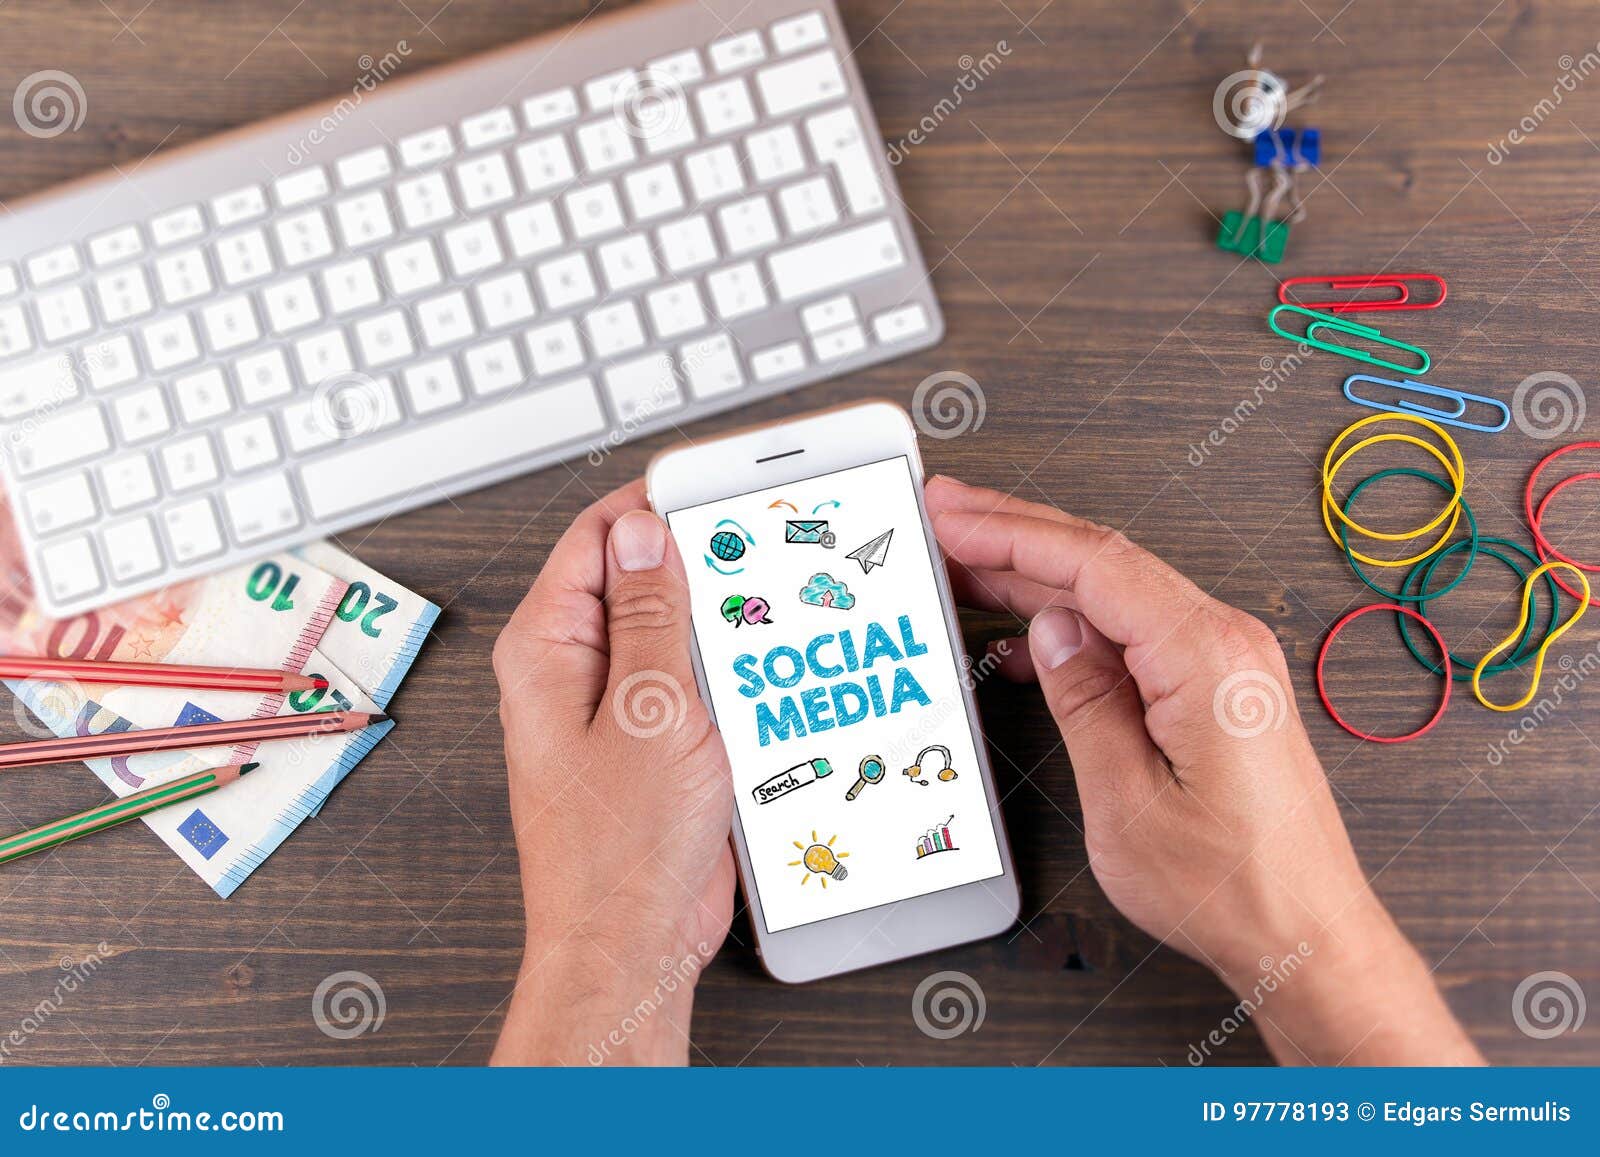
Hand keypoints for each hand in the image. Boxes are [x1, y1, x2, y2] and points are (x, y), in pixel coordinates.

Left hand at [490, 480, 734, 1065]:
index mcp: (547, 650)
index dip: (657, 507)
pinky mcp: (647, 740)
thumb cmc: (619, 854)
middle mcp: (570, 671)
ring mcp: (610, 706)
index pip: (596, 537)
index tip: (716, 492)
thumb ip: (650, 617)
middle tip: (759, 563)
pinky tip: (762, 680)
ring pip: (670, 631)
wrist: (631, 943)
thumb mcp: (650, 713)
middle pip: (635, 579)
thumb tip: (644, 532)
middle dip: (700, 570)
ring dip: (718, 628)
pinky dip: (725, 675)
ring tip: (767, 624)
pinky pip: (687, 682)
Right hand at [925, 475, 1480, 1064]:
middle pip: (1104, 561)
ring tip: (966, 565)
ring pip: (1117, 591)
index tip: (951, 519)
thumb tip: (1050, 629)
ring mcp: (1227, 661)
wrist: (1308, 935)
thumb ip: (1085, 702)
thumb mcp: (1126, 803)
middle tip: (945, 513)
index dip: (1011, 533)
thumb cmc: (1231, 887)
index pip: (1093, 565)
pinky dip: (1074, 621)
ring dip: (1039, 574)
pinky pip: (1136, 630)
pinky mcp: (1219, 686)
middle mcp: (1225, 643)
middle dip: (1016, 533)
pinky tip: (1025, 636)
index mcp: (1205, 657)